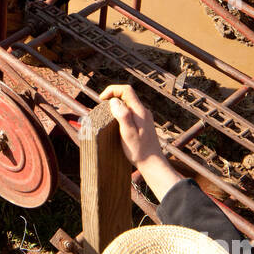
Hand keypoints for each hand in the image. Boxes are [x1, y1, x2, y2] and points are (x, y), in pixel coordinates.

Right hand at [100, 83, 181, 200]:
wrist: (152, 163)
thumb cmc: (139, 150)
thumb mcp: (128, 133)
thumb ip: (122, 115)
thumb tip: (114, 101)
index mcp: (140, 111)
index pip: (126, 90)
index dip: (112, 90)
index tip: (101, 99)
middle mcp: (143, 111)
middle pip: (127, 95)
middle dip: (112, 97)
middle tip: (101, 108)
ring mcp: (144, 117)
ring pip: (128, 103)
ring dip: (116, 105)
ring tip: (107, 116)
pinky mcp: (143, 124)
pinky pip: (130, 112)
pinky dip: (121, 113)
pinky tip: (116, 124)